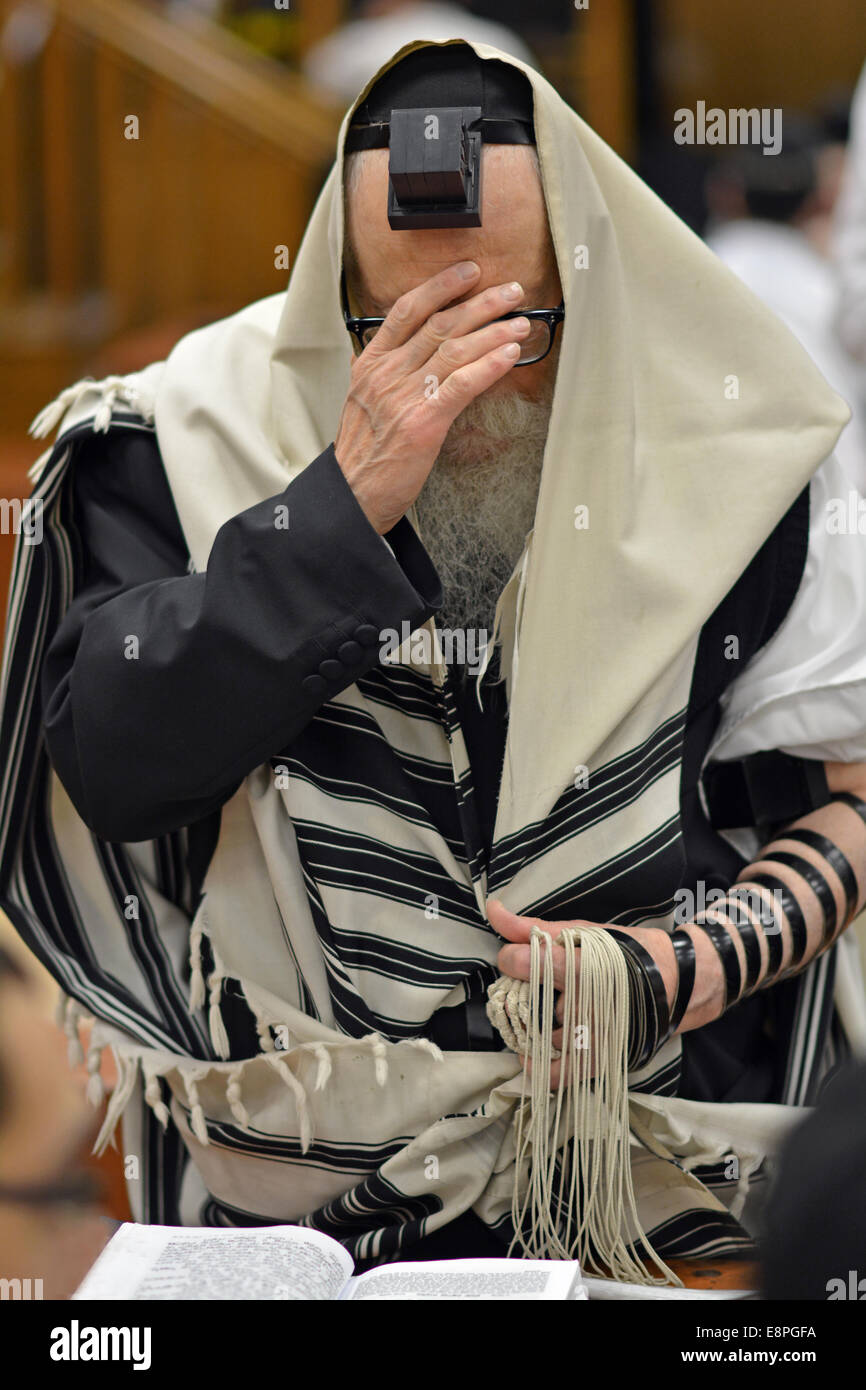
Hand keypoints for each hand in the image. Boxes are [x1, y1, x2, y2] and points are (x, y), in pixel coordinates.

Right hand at [334, 262, 531, 533]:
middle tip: (511, 291)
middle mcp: (387, 373)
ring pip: (455, 349)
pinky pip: (462, 384)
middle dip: (481, 303)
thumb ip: (379, 375)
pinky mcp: (424, 422)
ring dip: (494, 331)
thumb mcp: (362, 404)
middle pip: (439, 324)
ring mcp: (404, 396)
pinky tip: (509, 355)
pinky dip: (489, 366)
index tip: (468, 272)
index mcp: (371, 365)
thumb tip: (389, 354)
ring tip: (520, 323)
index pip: (407, 311)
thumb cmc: (362, 455)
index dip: (440, 286)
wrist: (352, 495)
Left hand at [487, 899, 682, 1088]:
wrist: (676, 983)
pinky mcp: (598, 1058)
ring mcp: (592, 1036)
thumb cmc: (628, 951)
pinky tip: (529, 1054)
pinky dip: (538, 1067)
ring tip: (540, 1010)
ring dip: (534, 1024)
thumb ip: (534, 926)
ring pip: (541, 1034)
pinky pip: (558, 1074)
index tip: (513, 956)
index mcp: (583, 967)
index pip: (527, 963)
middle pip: (531, 1001)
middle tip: (531, 983)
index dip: (510, 958)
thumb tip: (494, 911)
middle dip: (524, 991)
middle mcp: (586, 1004)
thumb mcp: (584, 931)